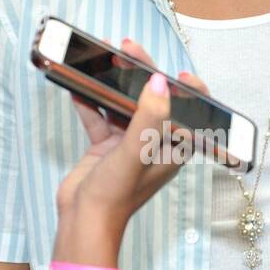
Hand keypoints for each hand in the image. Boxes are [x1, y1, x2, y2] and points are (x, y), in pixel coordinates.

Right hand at [55, 38, 210, 225]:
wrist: (83, 221)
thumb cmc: (115, 195)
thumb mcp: (135, 152)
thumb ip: (148, 117)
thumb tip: (159, 81)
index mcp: (171, 149)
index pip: (189, 114)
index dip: (190, 91)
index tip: (181, 72)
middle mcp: (153, 144)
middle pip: (153, 100)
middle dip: (142, 73)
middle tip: (128, 48)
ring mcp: (128, 145)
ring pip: (124, 105)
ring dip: (114, 83)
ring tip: (103, 56)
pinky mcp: (105, 147)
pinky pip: (99, 117)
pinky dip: (90, 102)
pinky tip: (79, 86)